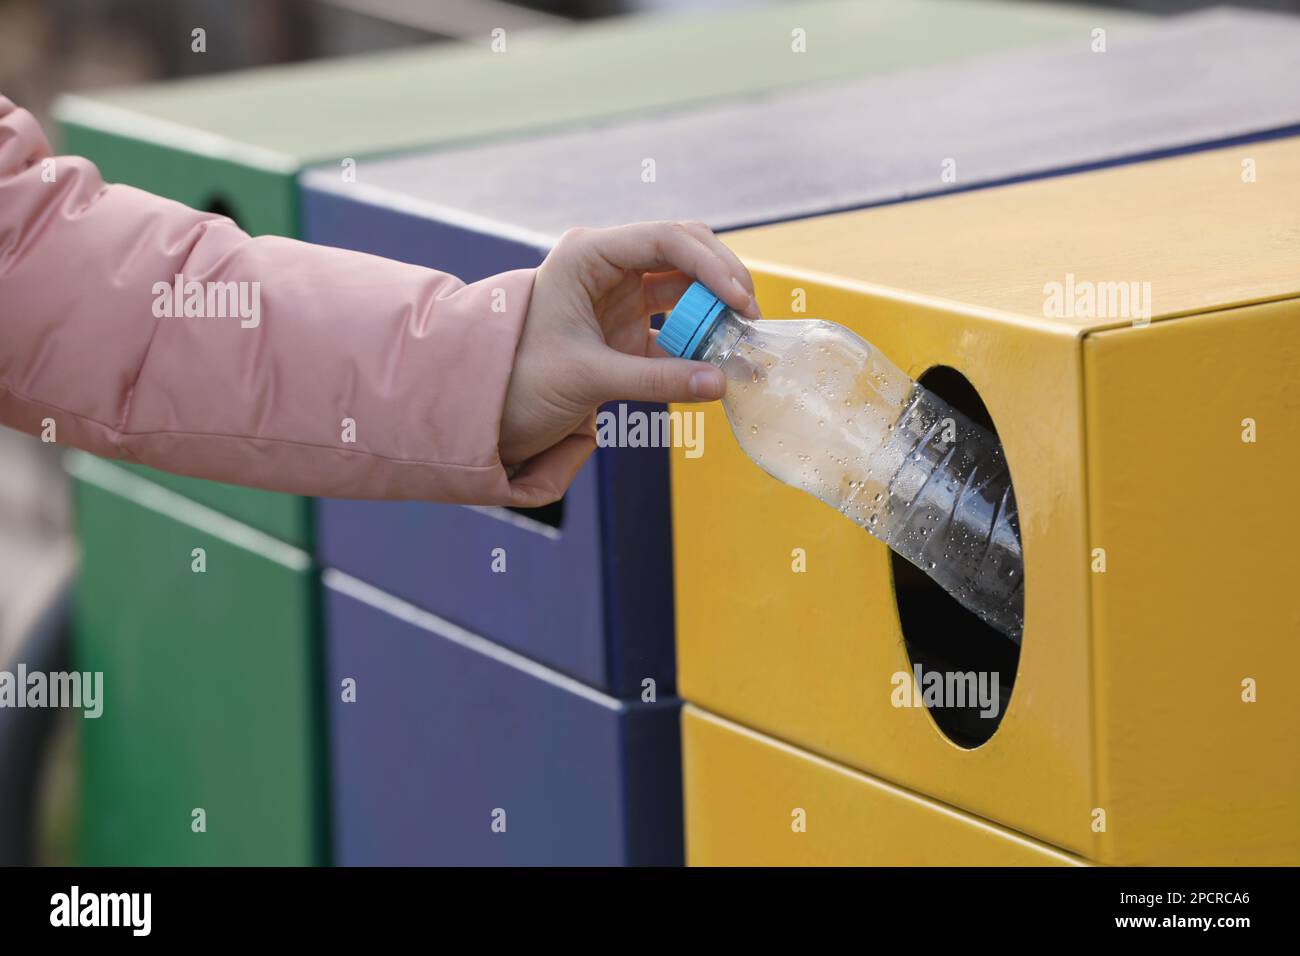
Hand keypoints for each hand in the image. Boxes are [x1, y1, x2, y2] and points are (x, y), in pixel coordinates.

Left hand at [499, 221, 758, 478]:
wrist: (488, 409)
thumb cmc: (521, 381)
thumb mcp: (588, 378)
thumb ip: (657, 381)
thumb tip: (720, 384)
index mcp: (588, 255)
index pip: (664, 239)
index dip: (710, 265)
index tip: (740, 299)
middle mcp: (608, 265)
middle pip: (684, 252)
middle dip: (721, 280)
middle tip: (749, 316)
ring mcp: (620, 294)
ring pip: (685, 286)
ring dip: (714, 310)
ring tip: (739, 339)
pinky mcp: (627, 327)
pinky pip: (675, 325)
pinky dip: (698, 342)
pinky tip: (715, 363)